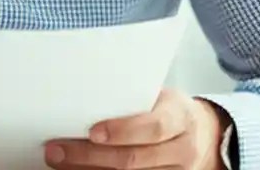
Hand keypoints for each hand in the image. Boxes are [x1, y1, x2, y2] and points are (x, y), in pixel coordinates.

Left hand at [44, 88, 225, 169]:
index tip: (92, 132)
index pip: (153, 127)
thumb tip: (83, 97)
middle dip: (90, 157)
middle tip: (57, 150)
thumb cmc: (169, 110)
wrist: (202, 134)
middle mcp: (182, 149)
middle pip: (133, 160)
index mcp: (180, 118)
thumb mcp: (161, 97)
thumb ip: (132, 100)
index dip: (123, 131)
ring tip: (59, 162)